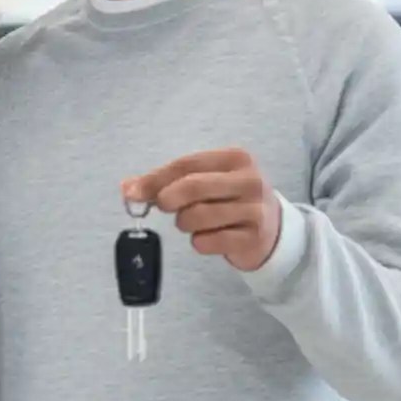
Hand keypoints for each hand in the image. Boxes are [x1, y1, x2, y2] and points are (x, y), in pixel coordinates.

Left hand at [123, 148, 281, 271]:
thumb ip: (167, 181)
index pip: (186, 164)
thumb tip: (127, 188)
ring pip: (197, 216)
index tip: (132, 193)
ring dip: (185, 223)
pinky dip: (199, 242)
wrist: (273, 230)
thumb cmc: (230, 200)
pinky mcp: (253, 237)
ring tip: (193, 222)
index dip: (155, 179)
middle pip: (192, 187)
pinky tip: (209, 238)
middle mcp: (249, 180)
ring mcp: (254, 209)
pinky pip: (208, 242)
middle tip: (165, 207)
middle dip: (168, 199)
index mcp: (235, 158)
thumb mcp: (206, 182)